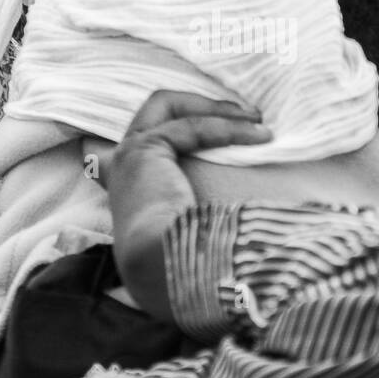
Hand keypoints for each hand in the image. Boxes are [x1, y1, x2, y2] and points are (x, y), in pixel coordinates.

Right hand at [96, 91, 271, 318]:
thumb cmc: (187, 262)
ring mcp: (125, 157)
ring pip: (166, 106)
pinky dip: (226, 128)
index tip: (222, 127)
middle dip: (202, 106)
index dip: (171, 127)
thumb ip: (209, 210)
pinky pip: (190, 126)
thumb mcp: (197, 229)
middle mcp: (120, 170)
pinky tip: (258, 136)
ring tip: (254, 117)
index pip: (137, 147)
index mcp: (130, 191)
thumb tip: (258, 209)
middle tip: (248, 116)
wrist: (166, 271)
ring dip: (212, 106)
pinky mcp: (142, 150)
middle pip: (156, 114)